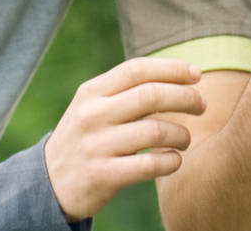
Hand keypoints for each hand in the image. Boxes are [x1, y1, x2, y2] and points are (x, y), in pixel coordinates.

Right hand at [44, 58, 205, 220]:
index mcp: (92, 92)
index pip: (137, 69)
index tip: (196, 74)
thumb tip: (181, 75)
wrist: (48, 183)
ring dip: (182, 134)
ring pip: (155, 130)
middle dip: (186, 97)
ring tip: (186, 139)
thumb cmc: (86, 137)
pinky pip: (150, 165)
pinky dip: (171, 161)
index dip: (172, 68)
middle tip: (202, 105)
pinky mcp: (102, 176)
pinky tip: (175, 160)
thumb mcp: (94, 106)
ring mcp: (96, 145)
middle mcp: (92, 115)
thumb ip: (127, 90)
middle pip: (151, 95)